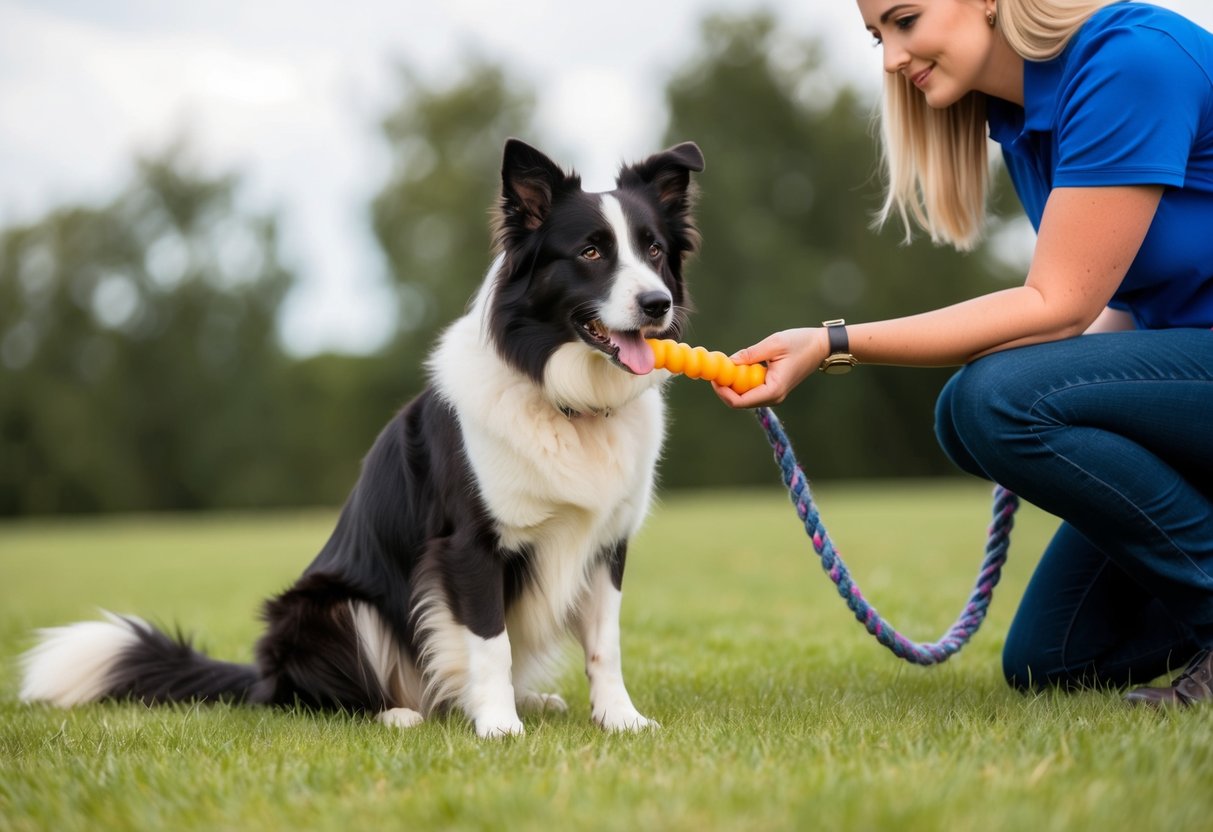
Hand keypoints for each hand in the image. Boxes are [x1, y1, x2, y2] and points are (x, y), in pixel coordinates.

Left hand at [712, 327, 828, 407]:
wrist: (821, 346)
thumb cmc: (801, 343)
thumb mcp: (773, 344)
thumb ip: (750, 354)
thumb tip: (729, 362)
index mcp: (774, 389)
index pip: (740, 402)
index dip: (723, 392)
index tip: (713, 378)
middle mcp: (774, 397)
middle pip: (740, 402)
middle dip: (725, 388)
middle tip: (716, 371)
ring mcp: (774, 394)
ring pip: (744, 397)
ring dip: (732, 384)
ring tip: (726, 366)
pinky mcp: (773, 388)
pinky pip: (751, 390)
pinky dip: (741, 381)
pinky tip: (737, 367)